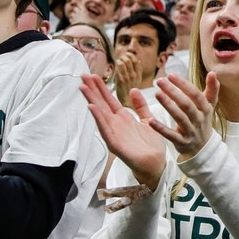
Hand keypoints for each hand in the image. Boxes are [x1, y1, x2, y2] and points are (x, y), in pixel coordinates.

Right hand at [80, 74, 166, 191]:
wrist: (156, 163)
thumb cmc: (151, 144)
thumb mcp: (147, 119)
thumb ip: (140, 106)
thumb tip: (134, 89)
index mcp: (123, 118)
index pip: (109, 100)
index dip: (101, 88)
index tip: (92, 75)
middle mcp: (116, 124)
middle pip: (102, 104)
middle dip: (92, 90)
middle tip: (82, 75)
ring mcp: (114, 133)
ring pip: (100, 114)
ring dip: (92, 100)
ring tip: (83, 87)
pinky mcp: (115, 144)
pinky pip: (105, 130)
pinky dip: (99, 119)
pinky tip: (92, 108)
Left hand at [114, 52, 142, 104]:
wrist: (128, 102)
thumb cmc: (131, 92)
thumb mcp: (137, 80)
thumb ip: (137, 70)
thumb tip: (138, 60)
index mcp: (139, 75)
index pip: (136, 61)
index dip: (131, 55)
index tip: (127, 55)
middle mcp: (134, 75)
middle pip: (130, 60)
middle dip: (124, 56)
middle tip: (121, 57)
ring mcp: (127, 77)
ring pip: (124, 62)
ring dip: (120, 59)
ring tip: (117, 61)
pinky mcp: (120, 80)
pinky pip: (118, 68)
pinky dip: (116, 64)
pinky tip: (115, 65)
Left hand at [152, 72, 218, 159]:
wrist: (203, 147)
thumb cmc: (202, 121)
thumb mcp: (209, 106)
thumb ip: (212, 90)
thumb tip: (213, 72)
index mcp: (205, 109)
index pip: (195, 94)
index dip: (184, 85)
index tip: (171, 75)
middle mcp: (199, 119)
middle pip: (187, 104)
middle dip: (173, 92)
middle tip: (160, 81)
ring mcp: (191, 131)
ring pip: (179, 117)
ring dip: (168, 105)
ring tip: (156, 94)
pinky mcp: (182, 142)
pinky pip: (170, 135)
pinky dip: (161, 128)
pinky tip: (150, 121)